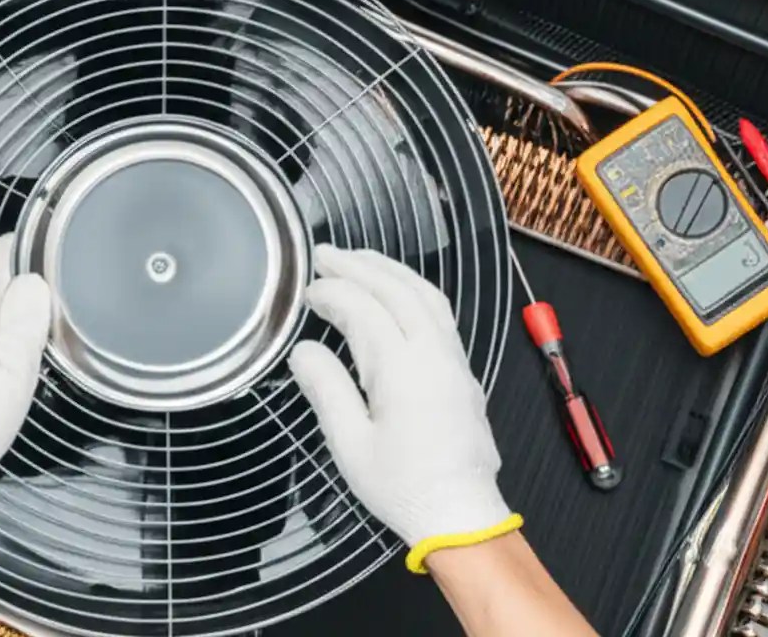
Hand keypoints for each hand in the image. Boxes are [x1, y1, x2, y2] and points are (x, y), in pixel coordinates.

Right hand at [289, 245, 520, 572]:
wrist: (461, 514)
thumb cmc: (402, 485)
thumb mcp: (350, 444)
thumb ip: (327, 390)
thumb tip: (303, 350)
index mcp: (404, 370)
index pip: (365, 310)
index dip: (333, 293)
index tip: (306, 292)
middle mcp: (434, 354)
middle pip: (399, 291)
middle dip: (360, 266)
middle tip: (325, 252)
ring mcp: (454, 360)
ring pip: (427, 296)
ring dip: (391, 271)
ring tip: (359, 259)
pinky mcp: (463, 372)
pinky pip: (440, 314)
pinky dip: (412, 290)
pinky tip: (395, 292)